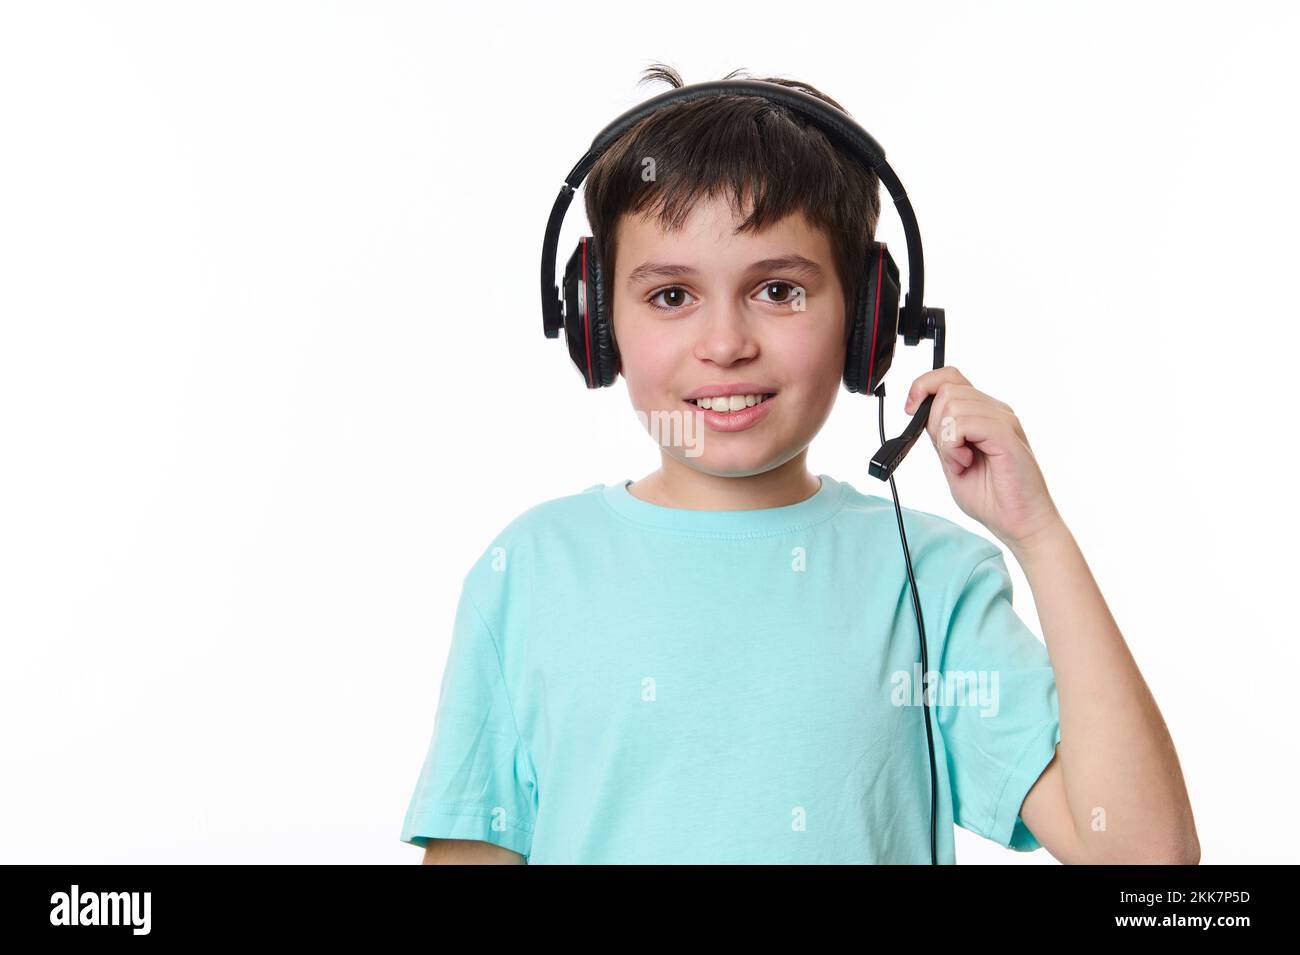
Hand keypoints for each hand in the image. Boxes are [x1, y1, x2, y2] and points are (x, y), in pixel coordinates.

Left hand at [903, 366, 1063, 552]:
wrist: (1020, 523)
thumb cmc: (992, 497)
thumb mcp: (952, 461)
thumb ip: (941, 436)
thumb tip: (919, 412)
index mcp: (982, 414)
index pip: (950, 377)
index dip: (924, 386)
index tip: (909, 409)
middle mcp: (995, 411)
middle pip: (947, 390)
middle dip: (935, 424)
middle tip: (951, 455)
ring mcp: (1003, 420)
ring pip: (952, 405)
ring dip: (946, 441)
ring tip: (961, 463)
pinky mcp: (1006, 434)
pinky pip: (964, 423)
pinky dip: (954, 447)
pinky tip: (965, 463)